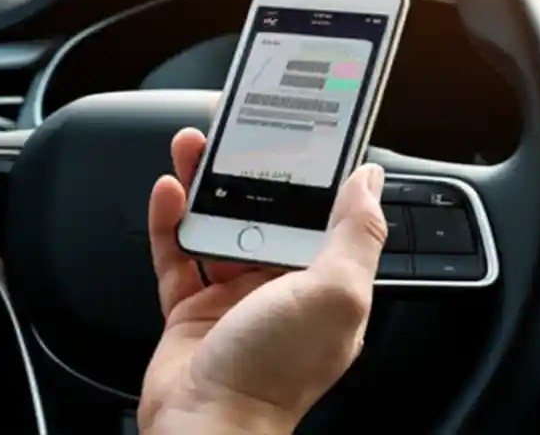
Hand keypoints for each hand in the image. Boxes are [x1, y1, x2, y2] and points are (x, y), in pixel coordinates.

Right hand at [139, 128, 387, 433]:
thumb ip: (356, 234)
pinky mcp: (191, 311)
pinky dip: (171, 222)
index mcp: (325, 284)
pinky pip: (178, 255)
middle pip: (265, 214)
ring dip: (205, 186)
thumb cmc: (273, 372)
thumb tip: (371, 182)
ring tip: (193, 149)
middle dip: (248, 171)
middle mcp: (281, 289)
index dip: (311, 174)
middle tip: (234, 134)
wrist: (205, 426)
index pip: (324, 214)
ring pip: (219, 226)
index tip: (298, 135)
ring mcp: (234, 300)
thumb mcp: (335, 293)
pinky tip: (169, 193)